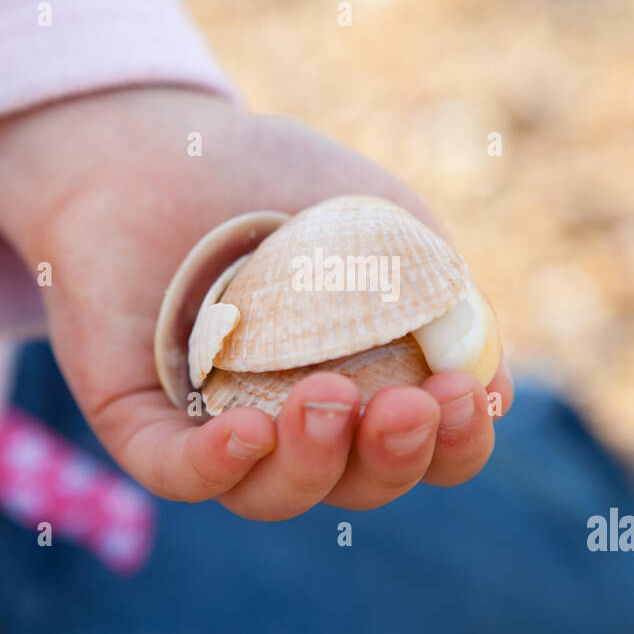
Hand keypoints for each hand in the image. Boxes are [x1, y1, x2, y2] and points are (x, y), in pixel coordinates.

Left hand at [0, 87, 513, 519]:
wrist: (161, 139)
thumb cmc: (278, 181)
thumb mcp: (382, 225)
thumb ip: (439, 298)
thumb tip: (492, 390)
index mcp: (367, 385)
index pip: (425, 450)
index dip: (456, 443)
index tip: (465, 395)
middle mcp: (297, 423)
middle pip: (357, 484)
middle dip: (391, 460)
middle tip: (403, 409)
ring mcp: (219, 427)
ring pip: (272, 494)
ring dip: (312, 464)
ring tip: (325, 398)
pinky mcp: (141, 420)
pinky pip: (177, 473)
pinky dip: (216, 465)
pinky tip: (246, 433)